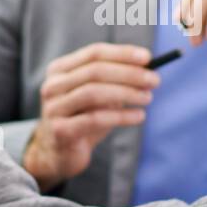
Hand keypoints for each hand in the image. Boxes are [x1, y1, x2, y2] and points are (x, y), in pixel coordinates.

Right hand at [22, 43, 159, 190]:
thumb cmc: (82, 118)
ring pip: (94, 93)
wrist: (58, 153)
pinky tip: (139, 116)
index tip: (148, 57)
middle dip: (129, 74)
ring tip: (148, 98)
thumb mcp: (98, 96)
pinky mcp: (61, 131)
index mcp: (60, 69)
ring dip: (127, 93)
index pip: (94, 53)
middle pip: (95, 71)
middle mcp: (53, 85)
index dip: (122, 53)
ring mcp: (54, 108)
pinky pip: (95, 119)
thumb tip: (148, 71)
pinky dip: (121, 116)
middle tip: (154, 80)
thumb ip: (116, 82)